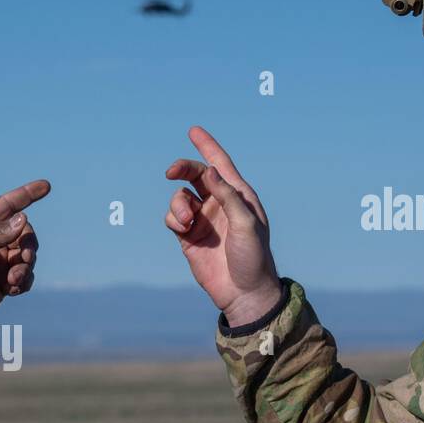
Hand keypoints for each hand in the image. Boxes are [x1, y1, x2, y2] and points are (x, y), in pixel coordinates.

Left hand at [0, 179, 49, 327]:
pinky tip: (12, 289)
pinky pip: (25, 276)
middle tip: (23, 259)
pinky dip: (23, 281)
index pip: (8, 205)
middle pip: (25, 233)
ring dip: (25, 268)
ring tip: (13, 280)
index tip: (46, 186)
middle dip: (28, 246)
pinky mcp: (5, 281)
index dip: (27, 194)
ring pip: (27, 256)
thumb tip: (23, 218)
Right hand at [164, 126, 281, 327]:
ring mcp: (203, 220)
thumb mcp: (246, 224)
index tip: (193, 130)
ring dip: (178, 204)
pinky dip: (173, 219)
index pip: (220, 164)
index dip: (207, 146)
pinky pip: (173, 217)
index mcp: (238, 196)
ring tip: (186, 221)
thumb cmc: (252, 257)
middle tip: (171, 172)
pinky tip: (184, 230)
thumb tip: (211, 171)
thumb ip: (228, 196)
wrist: (242, 292)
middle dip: (182, 170)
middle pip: (194, 176)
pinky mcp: (188, 236)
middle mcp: (219, 204)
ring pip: (180, 197)